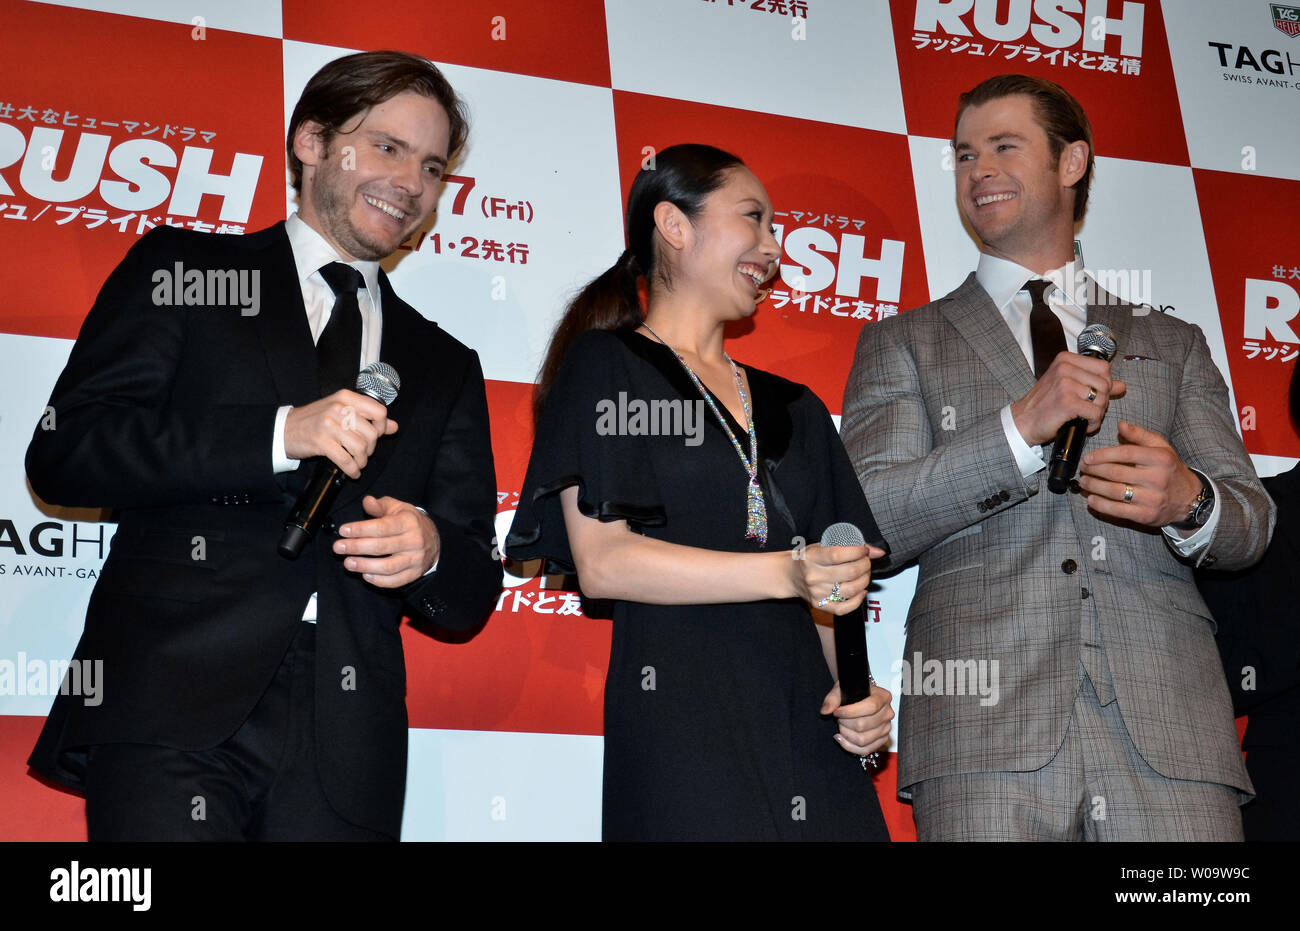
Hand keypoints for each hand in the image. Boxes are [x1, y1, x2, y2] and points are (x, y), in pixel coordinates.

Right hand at [284, 390, 397, 478]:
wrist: (284, 429)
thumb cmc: (316, 420)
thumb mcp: (342, 411)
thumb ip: (368, 417)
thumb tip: (394, 426)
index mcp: (346, 397)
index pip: (379, 411)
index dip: (382, 426)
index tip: (377, 435)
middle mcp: (338, 408)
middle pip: (371, 433)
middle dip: (371, 448)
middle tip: (363, 453)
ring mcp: (329, 424)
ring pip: (360, 448)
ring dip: (362, 461)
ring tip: (358, 463)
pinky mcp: (321, 441)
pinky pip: (346, 460)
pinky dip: (352, 469)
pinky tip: (352, 471)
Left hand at [334, 495, 439, 586]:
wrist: (435, 539)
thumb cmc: (410, 522)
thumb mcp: (398, 508)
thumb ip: (380, 505)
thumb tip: (367, 501)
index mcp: (408, 522)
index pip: (381, 527)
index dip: (360, 529)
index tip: (343, 530)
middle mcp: (413, 541)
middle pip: (381, 547)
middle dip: (357, 548)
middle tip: (338, 547)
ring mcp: (415, 559)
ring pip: (388, 566)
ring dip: (365, 566)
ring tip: (348, 563)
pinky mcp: (414, 573)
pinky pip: (395, 581)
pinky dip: (379, 580)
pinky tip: (365, 575)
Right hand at [791, 543, 885, 614]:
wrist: (789, 575)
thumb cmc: (808, 558)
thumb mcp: (822, 546)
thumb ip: (849, 546)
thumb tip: (877, 551)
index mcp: (811, 557)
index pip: (838, 554)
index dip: (857, 552)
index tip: (864, 550)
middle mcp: (813, 576)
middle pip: (849, 572)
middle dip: (865, 565)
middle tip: (866, 561)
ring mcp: (816, 593)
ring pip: (850, 590)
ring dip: (865, 581)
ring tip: (864, 574)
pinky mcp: (819, 605)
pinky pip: (844, 608)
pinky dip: (858, 600)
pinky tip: (861, 591)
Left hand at [821, 680, 893, 756]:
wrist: (858, 697)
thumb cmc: (852, 692)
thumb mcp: (841, 689)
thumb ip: (832, 699)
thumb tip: (826, 711)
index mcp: (883, 697)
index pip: (870, 707)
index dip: (850, 712)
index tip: (837, 712)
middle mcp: (887, 713)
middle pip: (864, 725)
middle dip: (845, 723)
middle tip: (838, 718)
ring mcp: (886, 728)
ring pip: (863, 740)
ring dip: (846, 734)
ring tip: (841, 726)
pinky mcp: (881, 740)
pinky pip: (865, 750)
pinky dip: (849, 746)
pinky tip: (841, 738)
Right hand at [1009, 351, 1125, 446]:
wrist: (1022, 421)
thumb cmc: (1044, 405)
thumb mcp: (1068, 387)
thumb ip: (1095, 383)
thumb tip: (1121, 385)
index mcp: (1065, 359)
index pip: (1103, 367)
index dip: (1104, 384)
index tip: (1092, 395)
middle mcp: (1065, 368)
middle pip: (1105, 383)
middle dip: (1102, 401)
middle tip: (1088, 410)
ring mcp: (1065, 384)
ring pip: (1102, 399)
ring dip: (1097, 413)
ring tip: (1084, 418)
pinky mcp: (1067, 402)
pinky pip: (1095, 413)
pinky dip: (1093, 423)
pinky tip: (1083, 426)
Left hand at [1078, 420, 1202, 527]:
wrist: (1190, 499)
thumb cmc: (1170, 469)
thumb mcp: (1162, 447)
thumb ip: (1140, 435)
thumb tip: (1120, 424)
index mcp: (1160, 459)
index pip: (1125, 454)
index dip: (1102, 455)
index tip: (1088, 458)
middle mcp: (1157, 478)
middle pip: (1116, 473)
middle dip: (1094, 471)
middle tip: (1083, 469)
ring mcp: (1152, 499)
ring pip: (1114, 492)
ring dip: (1093, 487)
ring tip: (1084, 482)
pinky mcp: (1146, 515)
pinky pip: (1118, 510)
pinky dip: (1101, 505)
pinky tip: (1091, 500)